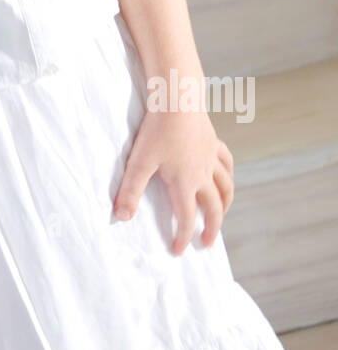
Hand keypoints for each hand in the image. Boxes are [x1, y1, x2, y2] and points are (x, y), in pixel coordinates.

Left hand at [112, 106, 233, 253]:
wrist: (177, 98)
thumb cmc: (156, 130)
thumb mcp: (139, 162)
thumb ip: (130, 191)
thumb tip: (121, 217)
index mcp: (185, 183)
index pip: (185, 218)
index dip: (182, 237)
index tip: (178, 251)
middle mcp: (203, 174)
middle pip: (213, 208)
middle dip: (211, 229)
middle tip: (207, 244)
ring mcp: (211, 158)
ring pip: (226, 188)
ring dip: (225, 206)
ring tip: (220, 215)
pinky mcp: (213, 142)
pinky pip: (226, 163)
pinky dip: (227, 175)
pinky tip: (224, 177)